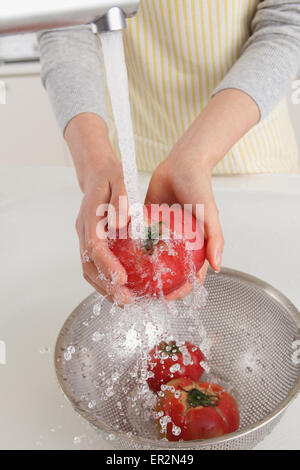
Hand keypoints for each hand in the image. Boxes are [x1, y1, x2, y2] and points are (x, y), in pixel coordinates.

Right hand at [65, 113, 131, 303]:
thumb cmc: (110, 176)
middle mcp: (83, 230)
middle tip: (125, 300)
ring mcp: (85, 237)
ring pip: (89, 268)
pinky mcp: (91, 240)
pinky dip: (105, 279)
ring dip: (104, 287)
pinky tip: (122, 287)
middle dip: (105, 286)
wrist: (96, 173)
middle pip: (88, 265)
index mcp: (90, 217)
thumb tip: (122, 222)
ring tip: (124, 301)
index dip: (107, 266)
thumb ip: (121, 200)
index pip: (94, 247)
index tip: (121, 279)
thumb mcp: (119, 179)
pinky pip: (95, 264)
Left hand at [145, 89, 259, 300]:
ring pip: (152, 258)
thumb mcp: (210, 214)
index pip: (191, 275)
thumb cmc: (200, 188)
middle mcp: (179, 243)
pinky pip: (139, 240)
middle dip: (159, 285)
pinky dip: (132, 249)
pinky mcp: (148, 223)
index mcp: (195, 245)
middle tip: (146, 294)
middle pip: (169, 271)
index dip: (183, 289)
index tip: (170, 297)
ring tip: (130, 281)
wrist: (182, 164)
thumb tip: (217, 267)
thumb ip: (215, 239)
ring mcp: (162, 234)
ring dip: (143, 270)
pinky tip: (120, 258)